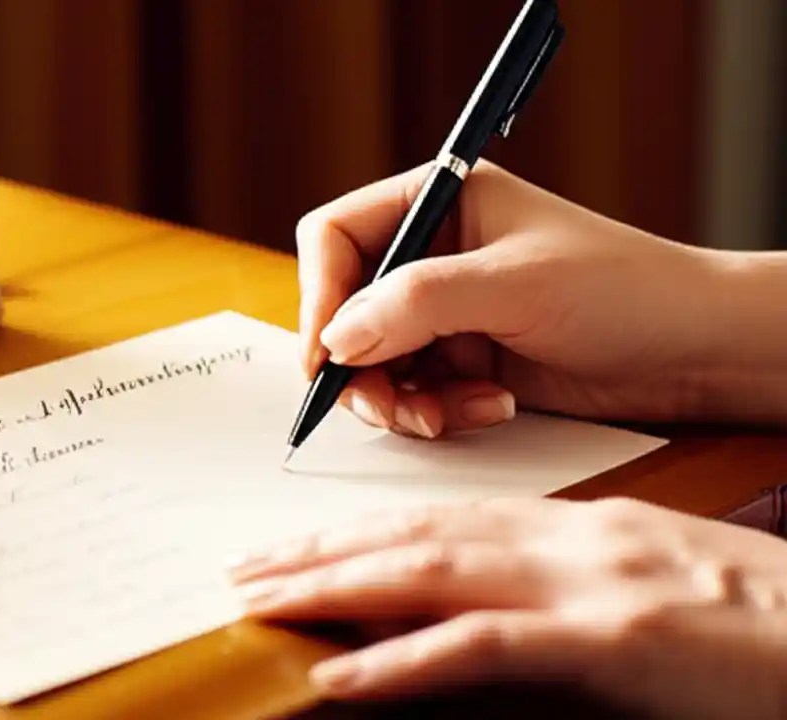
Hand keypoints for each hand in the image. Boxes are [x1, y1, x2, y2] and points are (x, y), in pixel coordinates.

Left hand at [227, 497, 786, 718]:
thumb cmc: (762, 624)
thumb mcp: (646, 591)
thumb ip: (557, 592)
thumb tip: (471, 611)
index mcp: (579, 528)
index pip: (445, 520)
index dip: (361, 531)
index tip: (298, 547)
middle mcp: (572, 542)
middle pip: (419, 536)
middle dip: (323, 551)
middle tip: (247, 568)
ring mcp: (590, 590)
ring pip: (431, 574)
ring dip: (335, 587)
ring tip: (260, 603)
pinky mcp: (614, 646)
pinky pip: (483, 649)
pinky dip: (401, 662)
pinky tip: (339, 678)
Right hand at [295, 161, 786, 436]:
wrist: (699, 351)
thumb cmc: (628, 290)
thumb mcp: (515, 285)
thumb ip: (417, 302)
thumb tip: (338, 338)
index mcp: (437, 202)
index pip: (336, 238)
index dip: (320, 296)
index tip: (328, 354)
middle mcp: (432, 254)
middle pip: (343, 310)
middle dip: (361, 365)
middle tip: (388, 405)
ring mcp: (445, 312)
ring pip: (372, 362)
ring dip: (403, 399)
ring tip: (449, 413)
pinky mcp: (463, 360)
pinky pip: (413, 394)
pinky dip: (438, 411)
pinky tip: (491, 406)